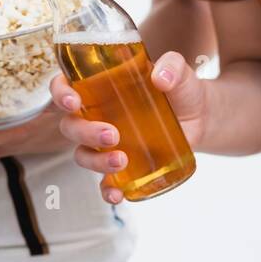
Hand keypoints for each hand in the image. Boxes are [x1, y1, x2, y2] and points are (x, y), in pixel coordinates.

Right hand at [51, 50, 208, 203]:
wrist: (199, 118)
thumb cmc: (180, 90)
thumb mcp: (179, 72)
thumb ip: (172, 66)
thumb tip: (160, 77)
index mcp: (98, 89)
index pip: (64, 88)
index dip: (60, 94)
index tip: (72, 101)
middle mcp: (94, 117)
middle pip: (71, 126)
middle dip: (84, 133)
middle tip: (111, 135)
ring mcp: (104, 145)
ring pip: (83, 156)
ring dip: (96, 161)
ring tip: (122, 160)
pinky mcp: (120, 167)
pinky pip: (104, 183)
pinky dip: (107, 191)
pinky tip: (117, 195)